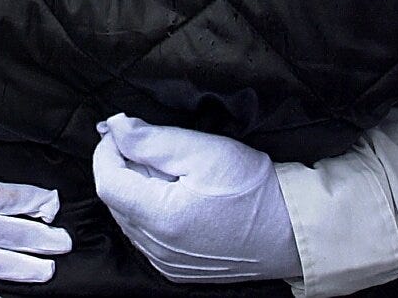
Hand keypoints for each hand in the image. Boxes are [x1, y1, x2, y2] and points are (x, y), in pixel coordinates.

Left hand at [92, 115, 300, 282]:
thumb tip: (114, 127)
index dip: (107, 151)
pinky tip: (181, 198)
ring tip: (174, 174)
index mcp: (161, 218)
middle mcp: (158, 249)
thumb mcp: (202, 150)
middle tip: (157, 150)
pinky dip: (153, 212)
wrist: (291, 230)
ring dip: (139, 191)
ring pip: (130, 219)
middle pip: (117, 200)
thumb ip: (151, 140)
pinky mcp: (178, 270)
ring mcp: (167, 264)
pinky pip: (147, 236)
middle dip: (126, 169)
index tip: (121, 132)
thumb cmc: (251, 187)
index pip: (107, 182)